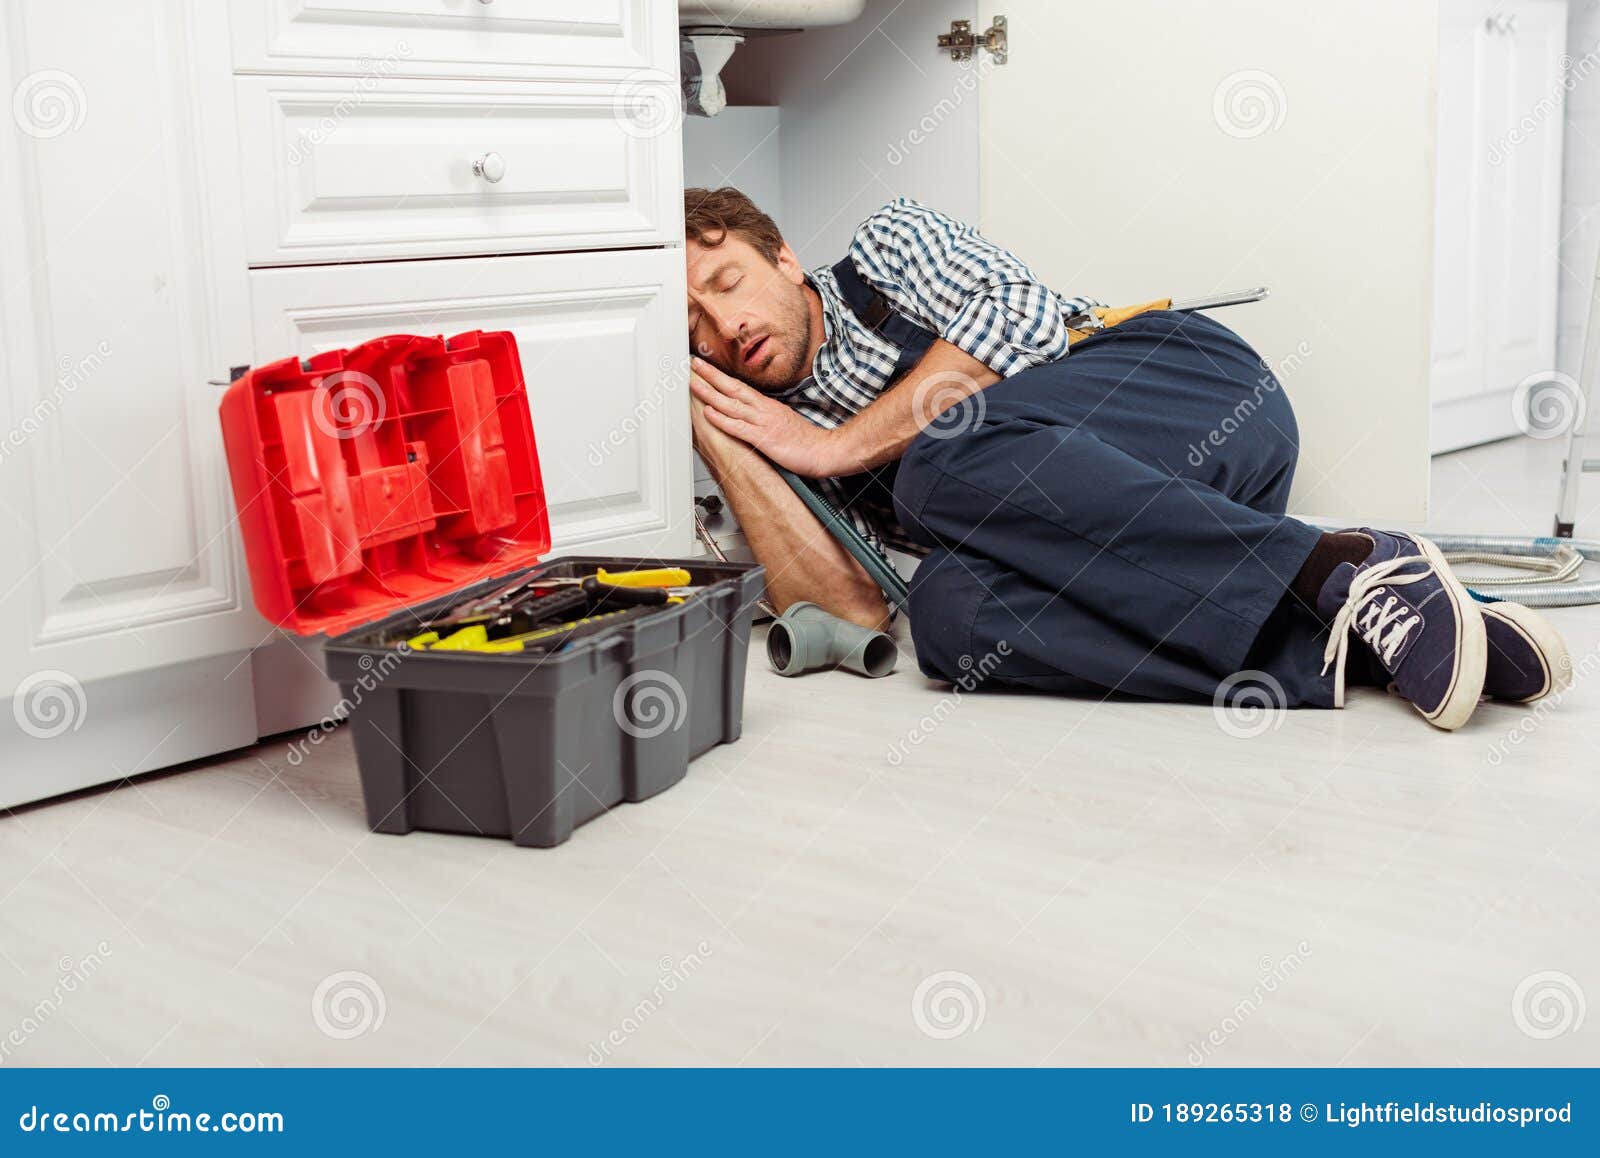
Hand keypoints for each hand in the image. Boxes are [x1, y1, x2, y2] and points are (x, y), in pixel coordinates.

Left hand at [689, 357, 843, 476]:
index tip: (707, 368)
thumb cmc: (805, 440)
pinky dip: (722, 419)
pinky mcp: (764, 439)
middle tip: (694, 365)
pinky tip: (709, 413)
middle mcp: (764, 410)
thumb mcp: (783, 421)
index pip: (740, 386)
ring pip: (732, 404)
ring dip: (711, 393)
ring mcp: (763, 423)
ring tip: (694, 383)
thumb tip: (749, 413)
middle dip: (712, 376)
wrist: (824, 451)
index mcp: (768, 406)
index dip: (722, 377)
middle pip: (733, 388)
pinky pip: (739, 428)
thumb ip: (765, 416)